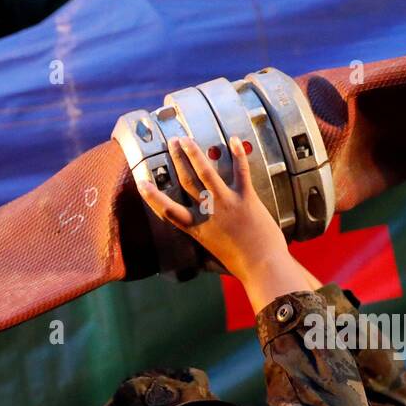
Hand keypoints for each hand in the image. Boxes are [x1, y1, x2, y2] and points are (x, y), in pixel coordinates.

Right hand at [138, 135, 287, 281]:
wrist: (263, 267)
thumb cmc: (242, 266)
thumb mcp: (216, 254)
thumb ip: (209, 240)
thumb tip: (204, 241)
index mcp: (198, 229)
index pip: (168, 210)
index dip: (153, 196)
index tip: (141, 182)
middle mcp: (208, 213)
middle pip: (187, 181)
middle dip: (177, 160)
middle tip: (171, 143)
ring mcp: (226, 203)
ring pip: (206, 172)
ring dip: (195, 153)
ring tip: (187, 138)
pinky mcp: (246, 198)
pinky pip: (240, 172)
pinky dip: (237, 154)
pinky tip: (233, 139)